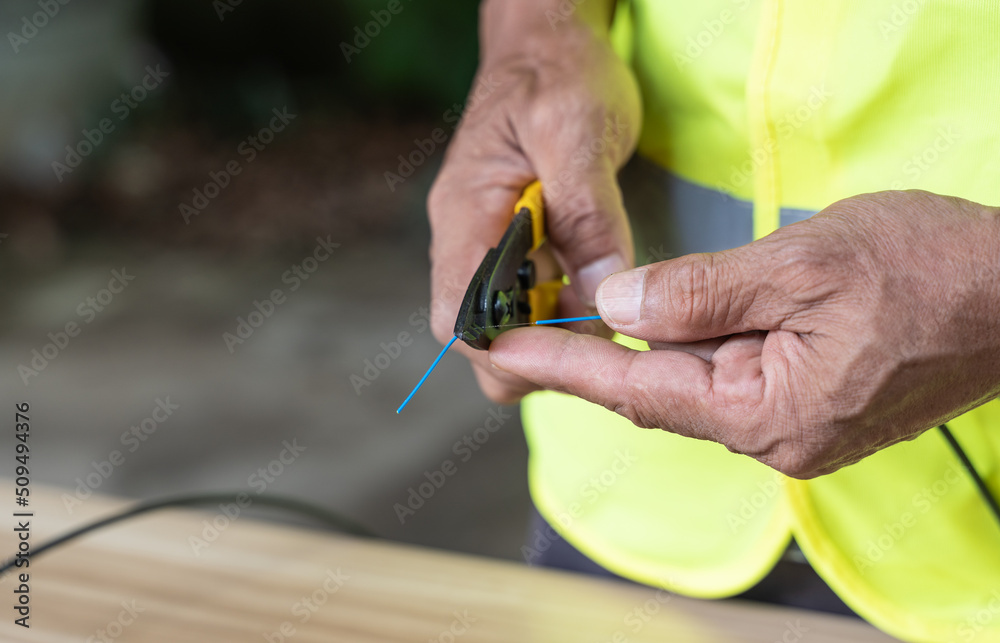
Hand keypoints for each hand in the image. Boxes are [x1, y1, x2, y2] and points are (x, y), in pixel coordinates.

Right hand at [427, 0, 640, 402]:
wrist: (547, 41)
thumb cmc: (557, 72)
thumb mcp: (578, 129)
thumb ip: (588, 212)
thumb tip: (603, 292)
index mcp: (466, 215)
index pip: (457, 317)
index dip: (505, 350)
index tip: (567, 352)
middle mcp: (464, 239)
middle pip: (477, 335)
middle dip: (535, 350)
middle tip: (597, 332)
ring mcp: (486, 244)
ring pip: (504, 324)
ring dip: (552, 332)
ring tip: (605, 309)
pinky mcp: (514, 243)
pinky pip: (527, 300)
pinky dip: (562, 310)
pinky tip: (598, 289)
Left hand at [489, 190, 999, 476]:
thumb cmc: (932, 269)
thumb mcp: (803, 261)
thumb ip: (702, 289)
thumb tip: (619, 303)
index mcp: (767, 412)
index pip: (635, 389)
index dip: (561, 365)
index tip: (500, 349)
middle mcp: (774, 438)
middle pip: (658, 392)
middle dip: (595, 353)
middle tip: (529, 321)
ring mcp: (796, 429)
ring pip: (694, 382)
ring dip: (653, 342)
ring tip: (604, 304)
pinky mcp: (812, 409)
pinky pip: (730, 378)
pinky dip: (697, 345)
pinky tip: (680, 315)